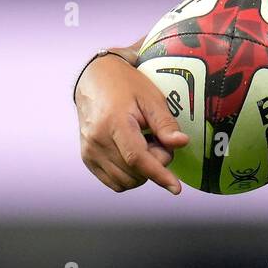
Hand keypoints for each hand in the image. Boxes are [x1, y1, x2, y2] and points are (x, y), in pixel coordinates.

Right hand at [76, 50, 188, 193]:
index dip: (159, 175)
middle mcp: (97, 141)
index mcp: (114, 123)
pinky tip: (132, 153)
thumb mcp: (151, 98)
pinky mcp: (87, 158)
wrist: (95, 79)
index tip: (175, 188)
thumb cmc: (125, 85)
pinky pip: (112, 181)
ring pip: (124, 182)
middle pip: (134, 172)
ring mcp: (89, 151)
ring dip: (141, 172)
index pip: (137, 158)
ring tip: (144, 144)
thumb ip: (165, 123)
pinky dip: (128, 175)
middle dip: (155, 164)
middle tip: (158, 141)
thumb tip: (181, 143)